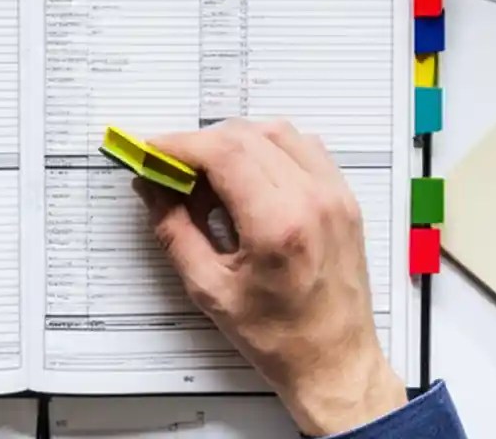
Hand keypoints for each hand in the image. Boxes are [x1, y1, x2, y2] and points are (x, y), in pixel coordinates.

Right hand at [138, 120, 406, 435]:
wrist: (335, 363)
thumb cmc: (279, 338)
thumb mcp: (209, 289)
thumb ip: (174, 229)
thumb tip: (151, 188)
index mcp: (279, 225)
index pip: (223, 152)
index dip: (179, 144)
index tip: (153, 150)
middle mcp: (313, 200)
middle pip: (246, 135)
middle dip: (200, 144)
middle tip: (173, 169)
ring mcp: (335, 195)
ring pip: (277, 132)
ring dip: (235, 143)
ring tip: (211, 178)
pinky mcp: (344, 198)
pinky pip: (303, 147)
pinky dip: (269, 150)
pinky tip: (249, 180)